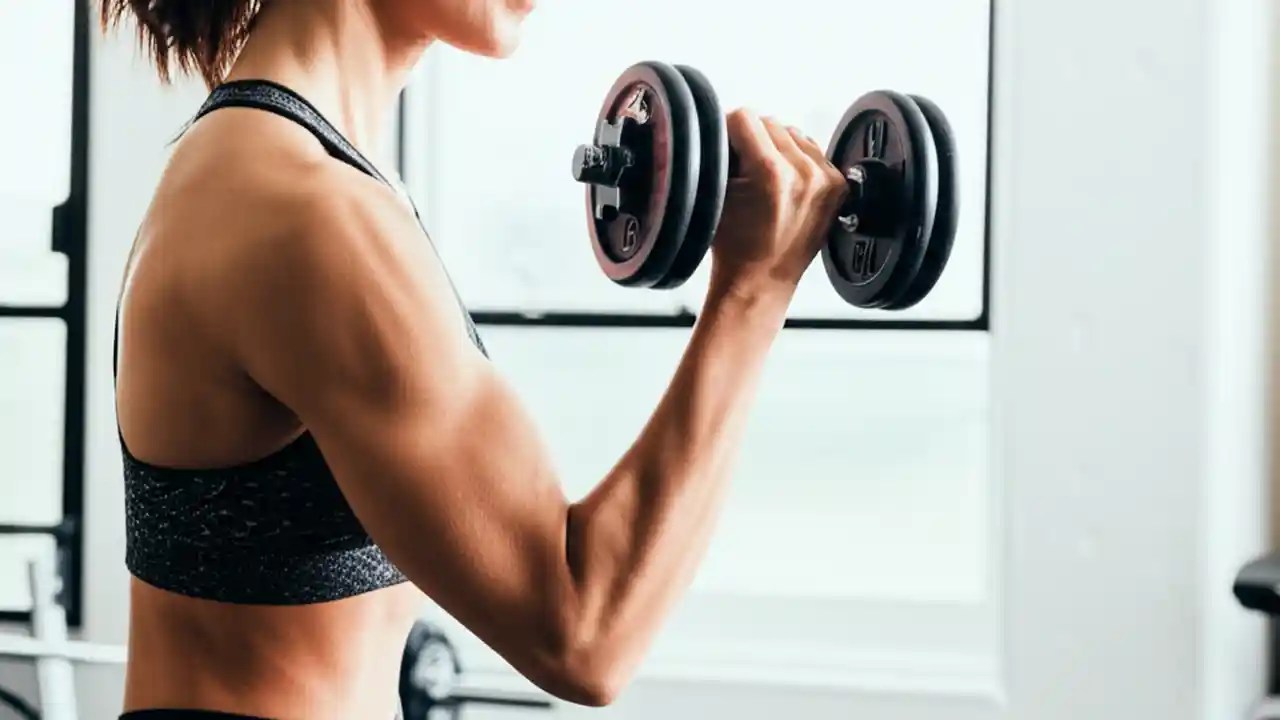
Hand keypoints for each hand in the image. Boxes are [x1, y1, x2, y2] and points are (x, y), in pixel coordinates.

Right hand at [709, 109, 849, 298]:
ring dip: (775, 147)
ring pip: (792, 133)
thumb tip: (727, 126)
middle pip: (770, 122)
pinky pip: (811, 151)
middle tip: (742, 169)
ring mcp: (826, 179)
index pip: (744, 117)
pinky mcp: (837, 185)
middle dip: (752, 140)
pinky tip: (783, 184)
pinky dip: (796, 160)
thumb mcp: (715, 194)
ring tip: (764, 178)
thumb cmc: (733, 247)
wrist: (760, 281)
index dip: (727, 131)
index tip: (723, 148)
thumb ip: (721, 152)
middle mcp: (805, 172)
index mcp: (772, 172)